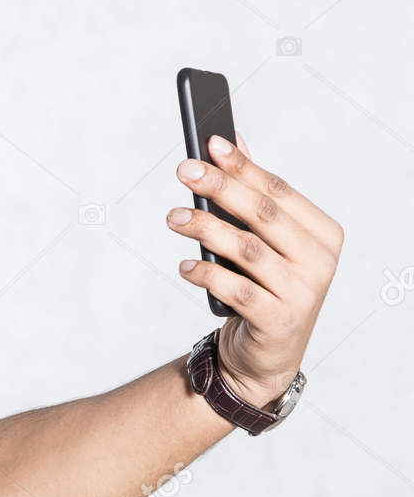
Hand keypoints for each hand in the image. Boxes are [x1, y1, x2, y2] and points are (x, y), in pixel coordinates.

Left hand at [166, 132, 343, 408]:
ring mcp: (303, 292)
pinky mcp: (279, 320)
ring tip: (173, 217)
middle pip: (263, 214)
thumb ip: (253, 194)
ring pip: (246, 249)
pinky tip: (184, 265)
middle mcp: (320, 261)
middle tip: (184, 170)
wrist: (265, 357)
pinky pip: (236, 290)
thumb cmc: (263, 287)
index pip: (279, 191)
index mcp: (323, 233)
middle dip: (220, 187)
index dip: (243, 165)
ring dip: (205, 229)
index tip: (210, 142)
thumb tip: (231, 139)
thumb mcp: (264, 241)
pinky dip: (206, 275)